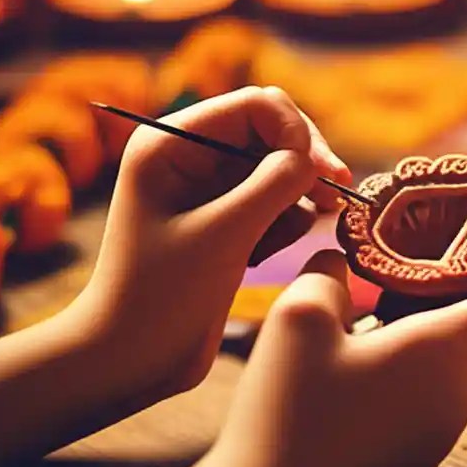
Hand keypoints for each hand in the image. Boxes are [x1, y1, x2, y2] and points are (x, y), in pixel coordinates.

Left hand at [72, 86, 351, 399]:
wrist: (130, 360)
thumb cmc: (159, 298)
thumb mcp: (222, 236)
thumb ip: (272, 186)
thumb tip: (314, 158)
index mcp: (171, 144)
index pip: (255, 106)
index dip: (298, 132)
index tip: (327, 177)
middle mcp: (189, 156)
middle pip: (273, 130)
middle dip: (305, 163)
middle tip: (336, 199)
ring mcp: (207, 189)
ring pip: (280, 167)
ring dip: (297, 198)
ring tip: (281, 239)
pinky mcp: (225, 220)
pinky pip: (275, 201)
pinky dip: (285, 223)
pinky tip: (264, 256)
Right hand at [177, 250, 466, 466]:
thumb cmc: (287, 408)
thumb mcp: (299, 316)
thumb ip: (329, 273)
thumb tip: (340, 264)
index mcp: (440, 353)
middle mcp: (452, 398)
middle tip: (463, 277)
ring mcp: (437, 437)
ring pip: (461, 378)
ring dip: (448, 344)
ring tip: (403, 317)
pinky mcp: (415, 464)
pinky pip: (434, 409)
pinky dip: (424, 379)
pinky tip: (375, 372)